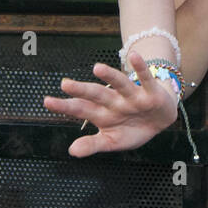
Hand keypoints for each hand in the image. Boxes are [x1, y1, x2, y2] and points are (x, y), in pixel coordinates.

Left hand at [43, 54, 179, 155]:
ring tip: (97, 68)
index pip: (81, 108)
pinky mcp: (150, 92)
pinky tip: (134, 56)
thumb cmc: (132, 129)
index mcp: (102, 114)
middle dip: (82, 90)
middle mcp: (114, 102)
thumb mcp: (113, 142)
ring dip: (109, 76)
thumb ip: (93, 145)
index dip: (65, 106)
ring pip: (119, 83)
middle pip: (97, 94)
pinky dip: (140, 68)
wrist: (160, 121)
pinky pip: (145, 79)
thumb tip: (72, 151)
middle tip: (65, 84)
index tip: (47, 101)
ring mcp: (132, 96)